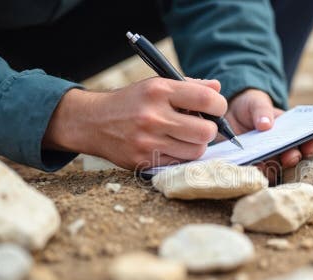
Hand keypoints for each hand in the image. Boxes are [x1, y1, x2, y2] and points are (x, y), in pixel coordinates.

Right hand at [43, 77, 226, 169]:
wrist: (93, 121)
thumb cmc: (132, 101)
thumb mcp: (156, 85)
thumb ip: (189, 86)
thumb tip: (217, 89)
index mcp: (159, 90)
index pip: (206, 100)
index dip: (219, 106)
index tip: (216, 108)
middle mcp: (153, 116)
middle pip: (206, 131)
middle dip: (210, 129)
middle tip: (202, 126)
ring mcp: (148, 141)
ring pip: (196, 151)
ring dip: (197, 145)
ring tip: (185, 136)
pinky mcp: (143, 161)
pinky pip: (179, 163)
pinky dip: (181, 155)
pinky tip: (171, 145)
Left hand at [225, 89, 312, 173]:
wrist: (231, 116)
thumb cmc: (251, 108)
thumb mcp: (256, 103)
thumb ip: (262, 110)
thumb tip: (266, 124)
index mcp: (293, 134)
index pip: (311, 143)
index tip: (309, 146)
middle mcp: (285, 151)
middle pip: (297, 161)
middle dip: (294, 159)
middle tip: (289, 158)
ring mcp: (270, 162)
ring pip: (278, 173)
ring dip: (274, 170)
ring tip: (264, 164)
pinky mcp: (254, 169)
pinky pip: (258, 176)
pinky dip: (256, 174)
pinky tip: (251, 167)